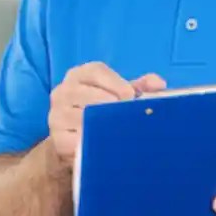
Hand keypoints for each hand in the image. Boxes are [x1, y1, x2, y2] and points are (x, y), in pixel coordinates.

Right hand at [48, 62, 165, 169]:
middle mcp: (63, 91)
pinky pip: (77, 140)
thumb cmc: (101, 111)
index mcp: (79, 75)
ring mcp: (56, 115)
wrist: (74, 140)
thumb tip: (159, 84)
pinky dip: (94, 143)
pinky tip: (107, 144)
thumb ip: (141, 86)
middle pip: (88, 94)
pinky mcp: (57, 139)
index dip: (115, 82)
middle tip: (128, 117)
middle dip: (111, 106)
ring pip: (82, 118)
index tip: (130, 95)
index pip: (95, 71)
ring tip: (120, 131)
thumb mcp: (120, 95)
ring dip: (104, 126)